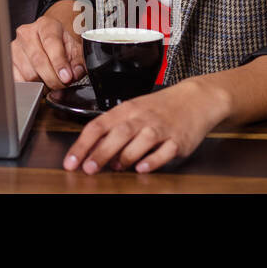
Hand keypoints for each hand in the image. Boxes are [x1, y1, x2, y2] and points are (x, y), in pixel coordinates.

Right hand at [11, 0, 85, 85]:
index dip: (59, 63)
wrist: (47, 41)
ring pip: (29, 73)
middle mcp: (27, 33)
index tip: (67, 77)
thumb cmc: (60, 44)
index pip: (51, 43)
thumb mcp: (74, 48)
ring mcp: (15, 47)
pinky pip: (19, 80)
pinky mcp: (8, 61)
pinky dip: (31, 87)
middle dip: (53, 78)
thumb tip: (74, 73)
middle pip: (38, 60)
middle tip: (63, 84)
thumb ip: (79, 61)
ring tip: (52, 82)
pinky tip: (40, 83)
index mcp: (46, 25)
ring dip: (43, 84)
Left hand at [62, 78, 228, 174]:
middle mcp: (142, 118)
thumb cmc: (160, 107)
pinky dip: (152, 160)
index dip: (82, 144)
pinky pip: (164, 151)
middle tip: (87, 169)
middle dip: (100, 152)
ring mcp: (161, 129)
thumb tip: (93, 152)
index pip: (97, 126)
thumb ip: (114, 131)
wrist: (195, 98)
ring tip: (115, 168)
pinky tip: (142, 168)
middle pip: (117, 134)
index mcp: (126, 110)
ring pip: (140, 141)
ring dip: (125, 156)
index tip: (71, 161)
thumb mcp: (133, 112)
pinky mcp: (178, 140)